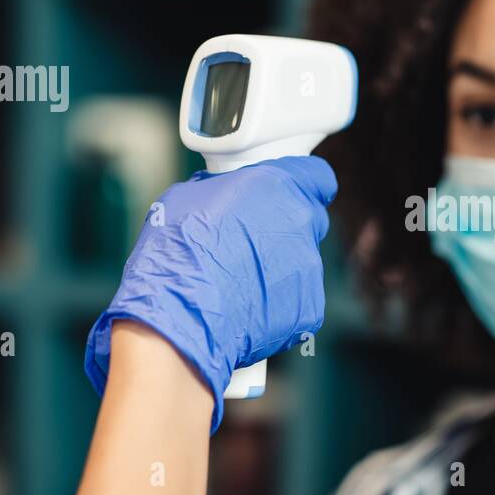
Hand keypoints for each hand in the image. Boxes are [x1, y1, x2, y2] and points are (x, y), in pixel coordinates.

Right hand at [84, 155, 337, 432]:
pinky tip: (246, 308)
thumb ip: (224, 189)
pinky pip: (298, 299)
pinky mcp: (310, 308)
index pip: (317, 177)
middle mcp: (302, 223)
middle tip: (250, 242)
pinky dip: (278, 303)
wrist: (180, 317)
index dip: (303, 184)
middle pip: (309, 220)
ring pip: (302, 261)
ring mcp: (310, 268)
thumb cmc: (178, 252)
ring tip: (238, 282)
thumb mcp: (187, 197)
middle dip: (286, 227)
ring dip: (279, 267)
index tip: (290, 194)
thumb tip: (226, 193)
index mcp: (278, 187)